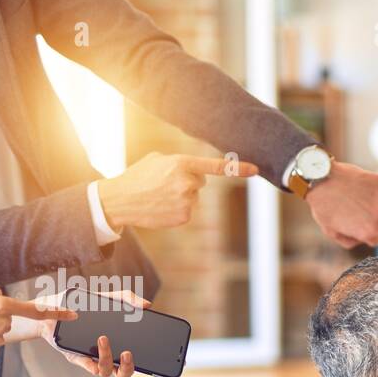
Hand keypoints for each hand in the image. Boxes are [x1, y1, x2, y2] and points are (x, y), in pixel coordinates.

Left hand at [38, 289, 148, 376]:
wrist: (52, 308)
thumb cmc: (82, 306)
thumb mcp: (107, 299)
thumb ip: (127, 299)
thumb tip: (147, 304)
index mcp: (118, 344)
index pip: (136, 358)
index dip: (146, 361)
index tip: (149, 349)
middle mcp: (107, 355)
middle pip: (124, 374)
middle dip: (128, 366)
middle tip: (127, 352)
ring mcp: (92, 358)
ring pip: (107, 372)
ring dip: (107, 358)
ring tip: (103, 338)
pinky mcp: (77, 358)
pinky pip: (89, 367)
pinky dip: (93, 362)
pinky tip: (93, 349)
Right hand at [96, 153, 258, 228]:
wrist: (121, 200)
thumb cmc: (138, 176)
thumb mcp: (157, 159)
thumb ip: (179, 162)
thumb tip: (194, 172)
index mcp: (182, 163)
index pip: (216, 166)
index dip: (238, 169)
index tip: (256, 171)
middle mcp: (188, 182)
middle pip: (200, 182)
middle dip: (187, 182)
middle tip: (164, 183)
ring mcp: (187, 201)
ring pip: (194, 197)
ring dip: (181, 196)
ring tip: (160, 196)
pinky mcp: (185, 216)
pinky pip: (188, 210)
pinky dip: (178, 209)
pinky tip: (162, 207)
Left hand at [304, 161, 377, 248]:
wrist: (320, 178)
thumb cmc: (324, 206)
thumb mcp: (332, 232)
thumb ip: (350, 241)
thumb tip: (361, 238)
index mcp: (369, 231)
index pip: (376, 239)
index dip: (365, 234)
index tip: (356, 226)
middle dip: (369, 218)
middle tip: (350, 209)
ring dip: (370, 202)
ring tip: (350, 195)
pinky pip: (377, 189)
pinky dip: (369, 188)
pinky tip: (354, 185)